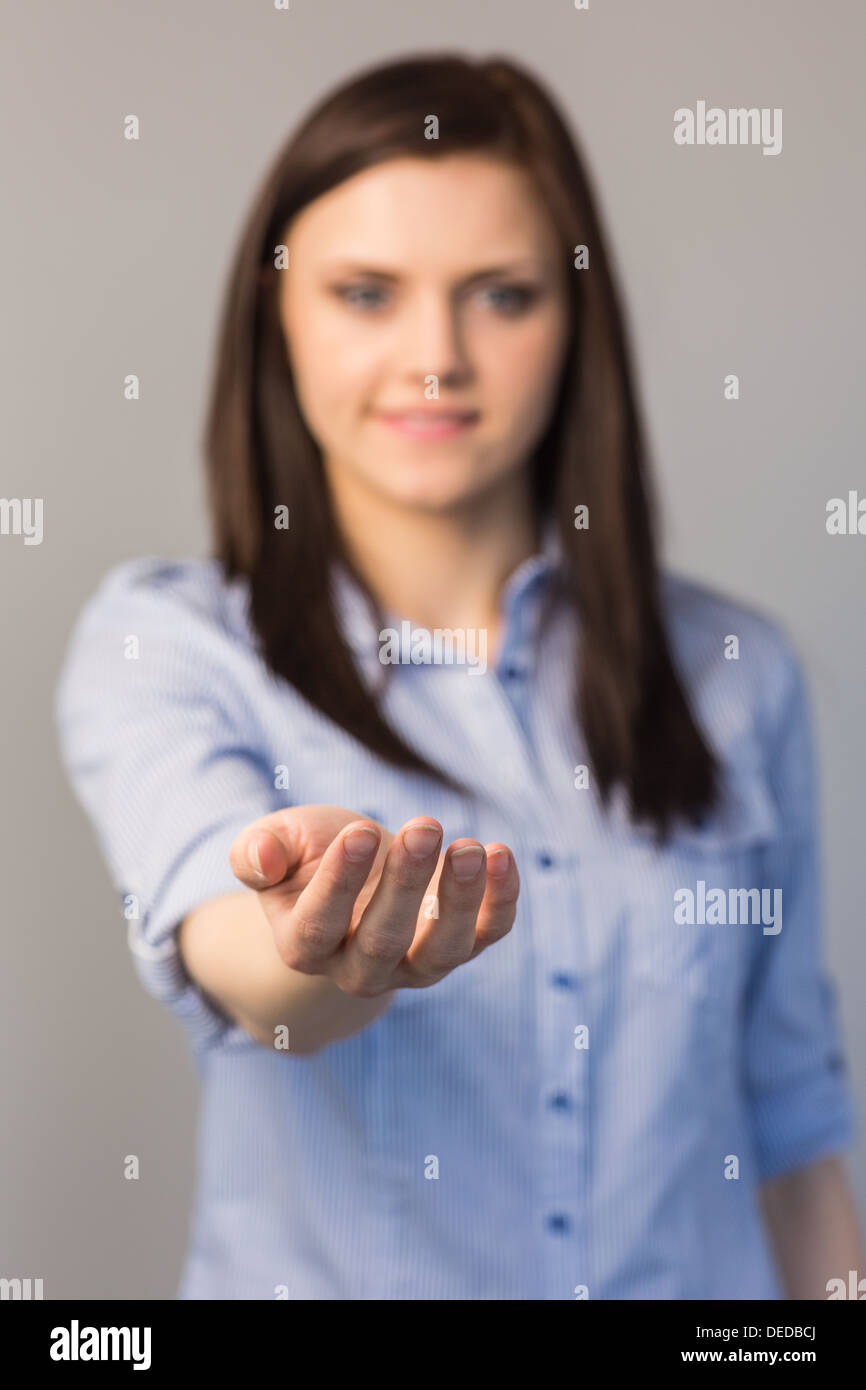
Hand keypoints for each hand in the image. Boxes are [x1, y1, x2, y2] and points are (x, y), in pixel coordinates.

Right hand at [229, 804, 518, 996]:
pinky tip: (501, 856)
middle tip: (423, 827)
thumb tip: (260, 858)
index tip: (361, 832)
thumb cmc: (312, 853)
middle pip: (383, 941)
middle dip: (405, 884)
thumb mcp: (279, 842)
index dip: (339, 882)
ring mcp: (414, 965)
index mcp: (304, 945)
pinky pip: (486, 935)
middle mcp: (359, 969)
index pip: (319, 925)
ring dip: (461, 900)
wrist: (358, 871)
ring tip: (469, 847)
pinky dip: (500, 902)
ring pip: (441, 950)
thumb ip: (257, 851)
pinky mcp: (458, 946)